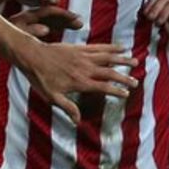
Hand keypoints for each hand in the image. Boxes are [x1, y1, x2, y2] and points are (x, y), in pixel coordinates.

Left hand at [8, 5, 83, 37]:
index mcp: (26, 17)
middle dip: (67, 17)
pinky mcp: (29, 30)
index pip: (49, 12)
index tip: (76, 19)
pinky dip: (58, 26)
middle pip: (52, 14)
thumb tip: (46, 29)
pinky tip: (66, 31)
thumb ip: (29, 31)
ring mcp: (29, 23)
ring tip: (78, 25)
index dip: (63, 15)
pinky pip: (47, 25)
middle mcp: (29, 17)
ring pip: (51, 20)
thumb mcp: (11, 33)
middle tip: (81, 22)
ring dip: (64, 21)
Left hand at [11, 39, 139, 124]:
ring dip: (123, 60)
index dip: (116, 91)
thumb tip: (78, 121)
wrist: (33, 56)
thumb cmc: (40, 78)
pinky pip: (100, 47)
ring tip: (135, 62)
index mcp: (80, 82)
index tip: (126, 94)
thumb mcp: (51, 97)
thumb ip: (67, 107)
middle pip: (110, 73)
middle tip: (136, 82)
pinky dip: (112, 47)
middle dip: (124, 78)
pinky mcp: (81, 48)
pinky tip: (121, 47)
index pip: (103, 87)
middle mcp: (86, 69)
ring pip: (109, 58)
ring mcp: (84, 57)